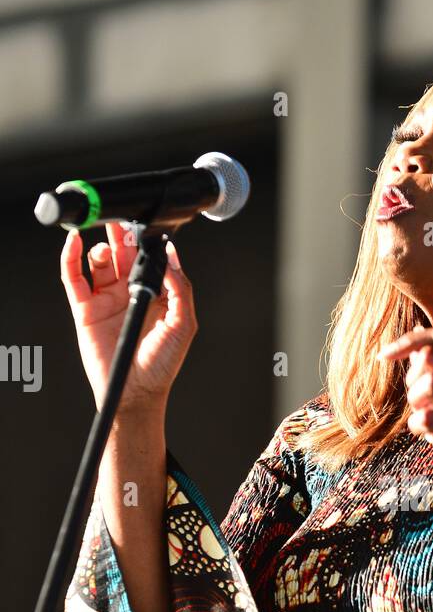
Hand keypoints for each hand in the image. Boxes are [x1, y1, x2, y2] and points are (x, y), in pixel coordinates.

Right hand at [60, 220, 196, 416]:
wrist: (136, 392)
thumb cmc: (162, 364)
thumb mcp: (183, 324)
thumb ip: (180, 289)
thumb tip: (172, 256)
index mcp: (156, 293)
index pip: (149, 258)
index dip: (147, 241)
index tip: (147, 225)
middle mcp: (130, 292)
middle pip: (123, 252)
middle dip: (122, 233)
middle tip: (121, 220)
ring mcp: (107, 298)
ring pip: (100, 260)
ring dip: (102, 246)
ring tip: (107, 247)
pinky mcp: (85, 308)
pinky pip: (74, 277)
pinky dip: (70, 257)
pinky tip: (74, 243)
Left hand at [377, 320, 432, 596]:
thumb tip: (415, 334)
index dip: (407, 341)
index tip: (383, 356)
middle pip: (431, 356)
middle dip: (411, 379)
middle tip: (417, 403)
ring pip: (430, 381)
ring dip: (415, 401)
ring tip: (423, 417)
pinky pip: (426, 418)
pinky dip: (416, 426)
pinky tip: (425, 435)